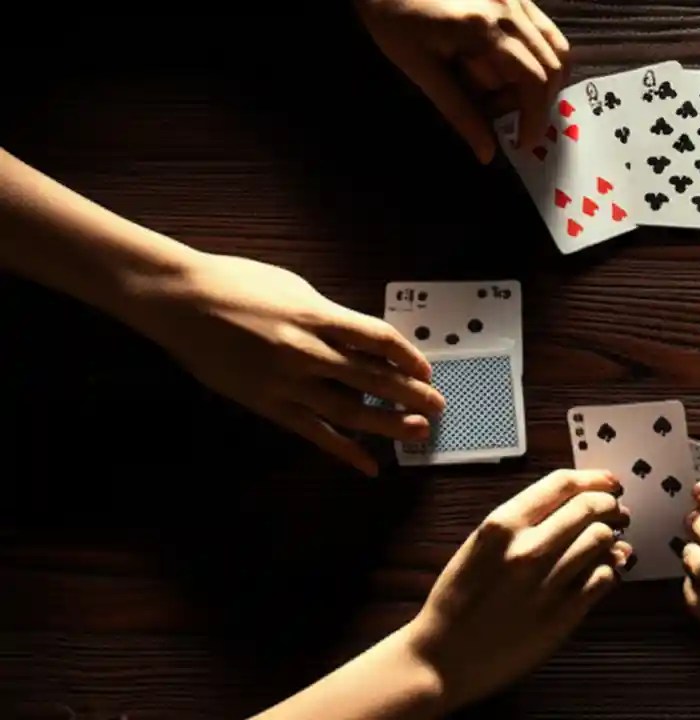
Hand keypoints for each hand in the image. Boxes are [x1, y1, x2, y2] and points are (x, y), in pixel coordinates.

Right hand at [135, 253, 444, 475]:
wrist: (180, 300)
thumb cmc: (237, 284)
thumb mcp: (294, 288)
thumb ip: (330, 316)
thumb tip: (364, 339)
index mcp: (317, 316)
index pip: (378, 340)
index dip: (408, 358)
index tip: (426, 370)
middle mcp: (307, 351)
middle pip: (374, 378)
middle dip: (411, 395)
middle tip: (438, 406)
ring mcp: (287, 382)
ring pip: (350, 411)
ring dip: (389, 424)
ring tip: (417, 432)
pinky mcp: (267, 404)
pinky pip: (314, 434)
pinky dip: (344, 452)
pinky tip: (368, 465)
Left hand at [357, 0, 569, 162]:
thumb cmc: (394, 20)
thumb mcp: (421, 70)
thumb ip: (459, 111)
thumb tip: (487, 153)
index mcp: (486, 29)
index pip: (534, 80)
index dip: (535, 118)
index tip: (522, 143)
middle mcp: (510, 8)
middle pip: (552, 64)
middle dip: (537, 101)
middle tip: (508, 119)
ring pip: (554, 45)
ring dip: (541, 78)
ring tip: (509, 94)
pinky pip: (541, 28)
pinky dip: (535, 55)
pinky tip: (508, 67)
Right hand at [407, 469, 630, 712]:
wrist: (443, 657)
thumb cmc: (458, 601)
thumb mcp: (479, 546)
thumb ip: (521, 523)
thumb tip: (570, 507)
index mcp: (502, 525)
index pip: (561, 485)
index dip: (593, 479)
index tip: (608, 483)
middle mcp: (528, 549)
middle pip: (589, 509)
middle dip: (611, 506)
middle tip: (618, 512)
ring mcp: (548, 582)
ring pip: (602, 541)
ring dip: (614, 538)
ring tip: (615, 542)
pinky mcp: (563, 615)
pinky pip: (604, 579)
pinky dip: (612, 569)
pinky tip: (608, 570)